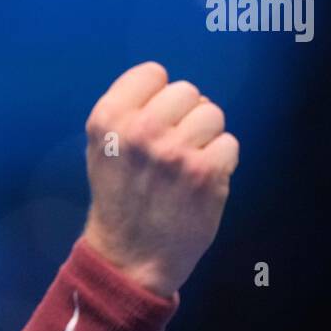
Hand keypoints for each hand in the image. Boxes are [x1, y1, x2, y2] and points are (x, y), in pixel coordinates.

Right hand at [81, 61, 238, 296]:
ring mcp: (173, 151)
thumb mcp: (101, 149)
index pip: (152, 73)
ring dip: (206, 137)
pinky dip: (221, 162)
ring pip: (213, 113)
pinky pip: (229, 144)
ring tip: (187, 164)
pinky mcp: (205, 173)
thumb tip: (168, 88)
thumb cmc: (119, 199)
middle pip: (187, 91)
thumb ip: (126, 113)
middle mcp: (139, 130)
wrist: (129, 257)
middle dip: (185, 116)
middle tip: (173, 147)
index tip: (154, 121)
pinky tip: (201, 181)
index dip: (158, 96)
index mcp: (107, 119)